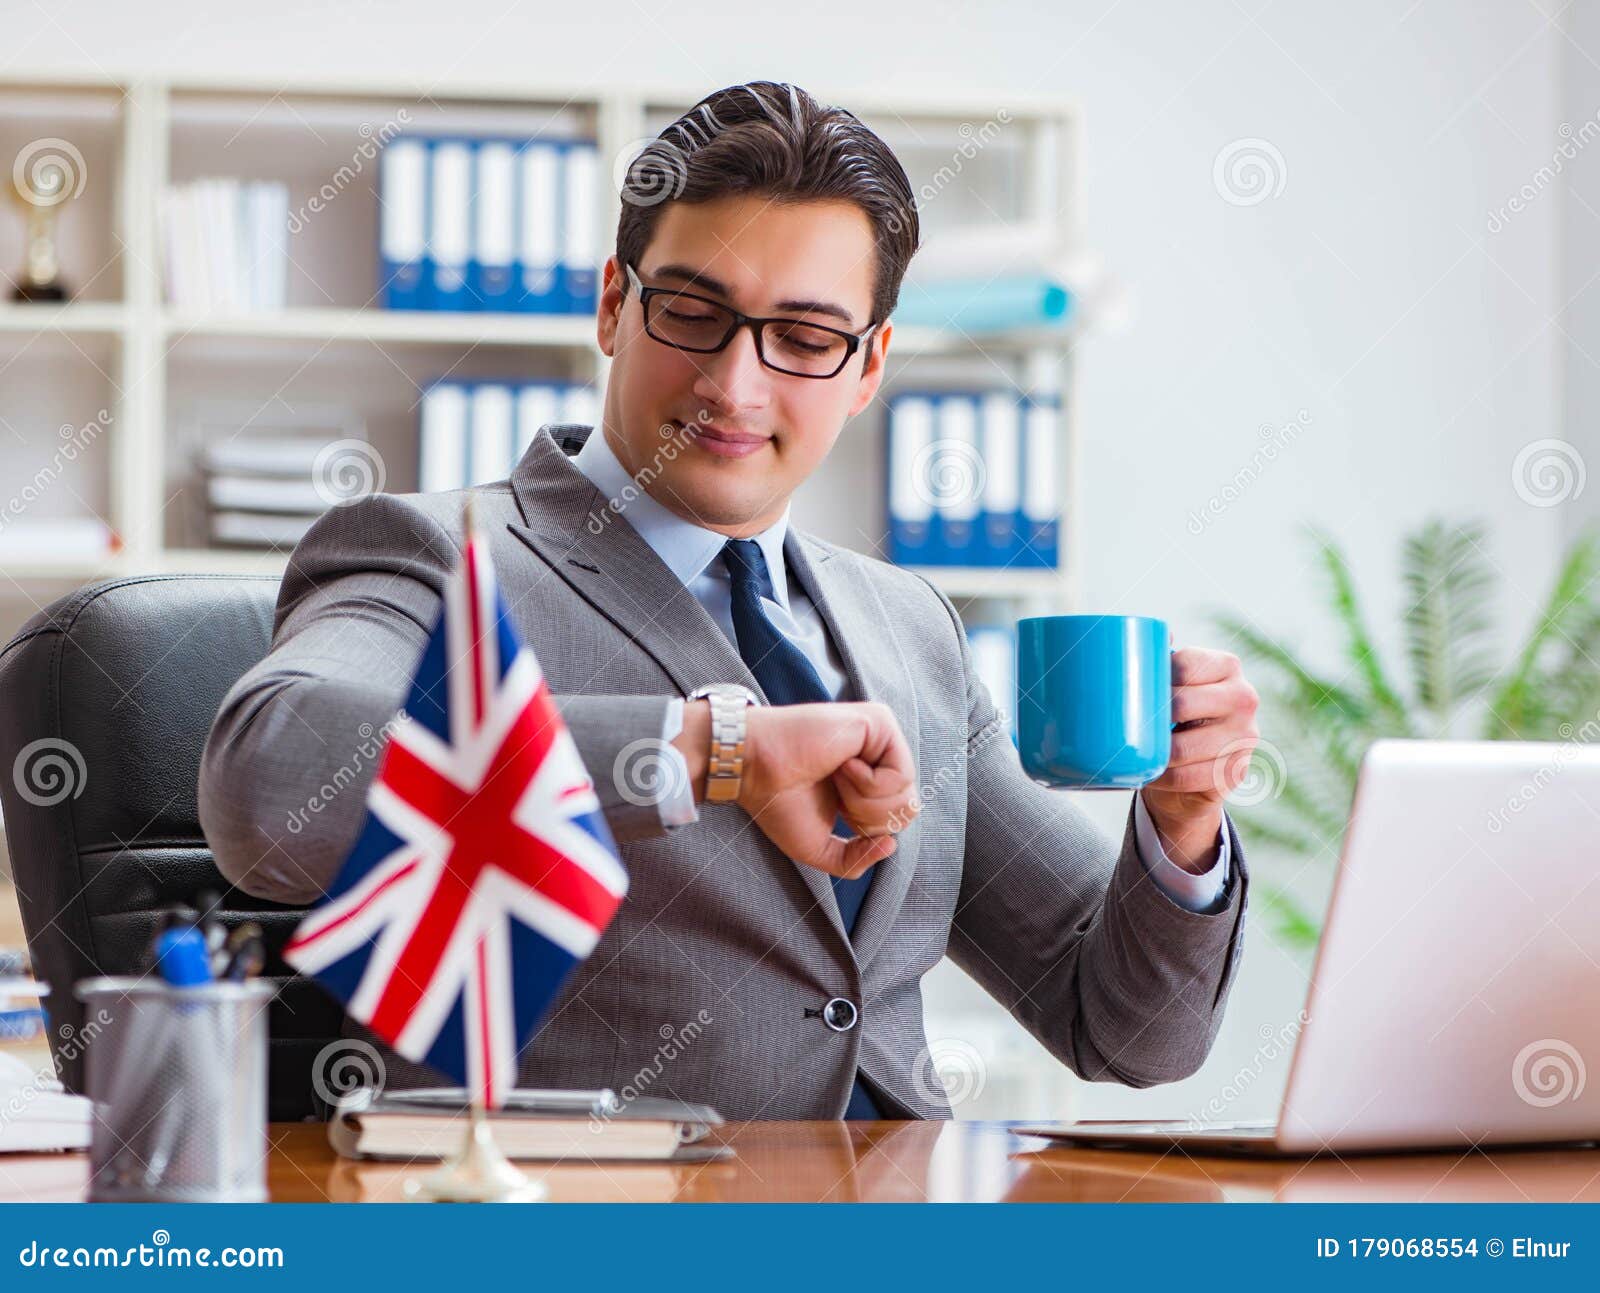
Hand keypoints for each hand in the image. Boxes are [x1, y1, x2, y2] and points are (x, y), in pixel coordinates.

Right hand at [678, 700, 918, 877]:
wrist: (754, 768)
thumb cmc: (778, 801)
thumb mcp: (821, 847)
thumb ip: (856, 859)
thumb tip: (891, 845)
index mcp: (869, 778)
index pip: (899, 817)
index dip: (867, 829)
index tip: (834, 808)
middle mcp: (879, 754)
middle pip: (909, 809)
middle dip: (868, 818)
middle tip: (835, 793)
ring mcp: (882, 735)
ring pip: (907, 795)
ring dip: (863, 801)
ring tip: (834, 776)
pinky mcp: (880, 721)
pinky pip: (899, 776)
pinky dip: (866, 784)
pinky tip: (841, 764)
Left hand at [1140, 646, 1258, 871]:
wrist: (1195, 766)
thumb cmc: (1176, 715)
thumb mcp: (1173, 684)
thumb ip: (1161, 660)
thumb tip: (1156, 633)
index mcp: (1227, 666)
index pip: (1185, 665)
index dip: (1154, 678)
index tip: (1135, 690)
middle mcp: (1244, 697)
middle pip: (1182, 704)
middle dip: (1150, 717)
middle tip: (1129, 724)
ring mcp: (1246, 736)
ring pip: (1181, 747)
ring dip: (1153, 753)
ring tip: (1136, 751)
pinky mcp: (1237, 770)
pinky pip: (1187, 776)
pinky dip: (1162, 778)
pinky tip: (1151, 772)